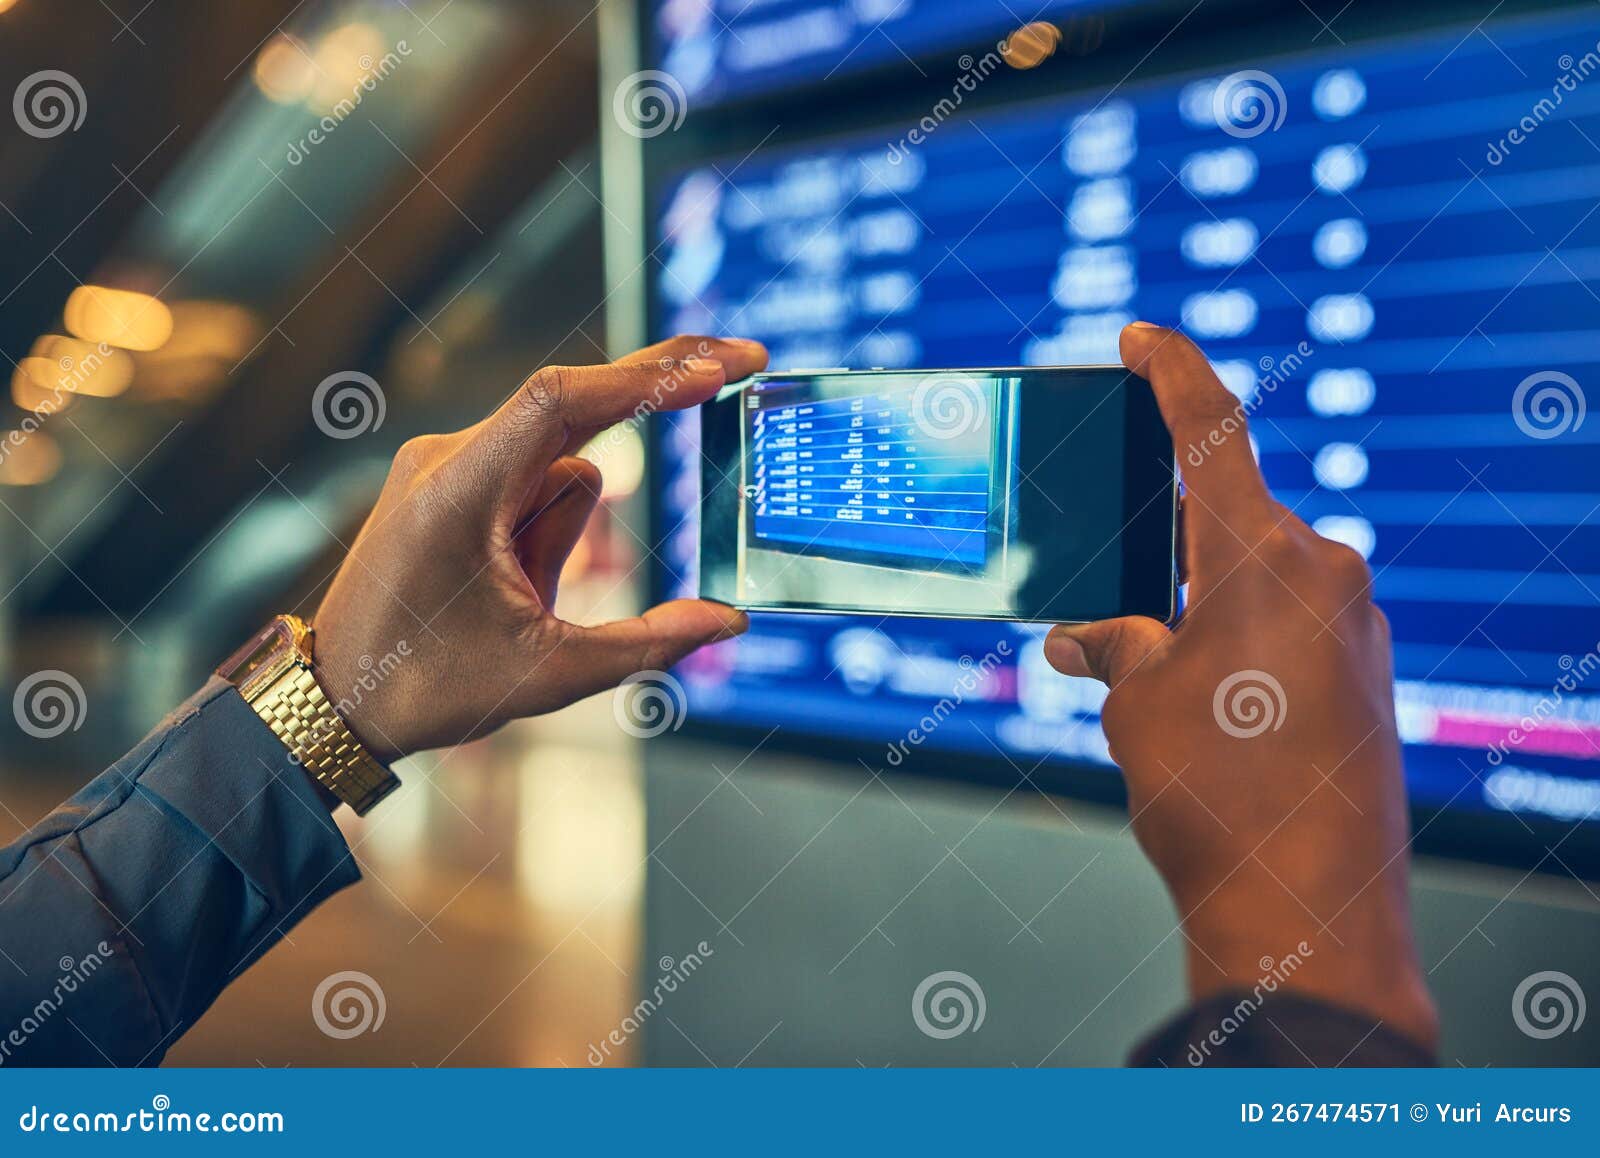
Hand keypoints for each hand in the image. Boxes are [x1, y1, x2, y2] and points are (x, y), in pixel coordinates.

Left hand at [310, 335, 768, 761]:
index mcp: (461, 492)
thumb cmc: (424, 689)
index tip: (719, 366)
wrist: (332, 703)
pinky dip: (545, 532)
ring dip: (566, 531)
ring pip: (558, 469)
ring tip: (519, 602)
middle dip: (650, 409)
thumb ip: (647, 643)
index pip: (565, 401)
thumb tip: (728, 619)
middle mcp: (448, 460)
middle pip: (573, 421)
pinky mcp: (449, 483)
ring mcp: (444, 467)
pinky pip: (530, 485)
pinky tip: (511, 589)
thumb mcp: (548, 675)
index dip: (649, 375)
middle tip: (743, 367)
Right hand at [1044, 323, 1436, 1049]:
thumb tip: (1085, 636)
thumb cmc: (1217, 795)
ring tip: (1144, 670)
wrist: (1308, 913)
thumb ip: (1113, 645)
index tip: (1141, 336)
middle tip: (1108, 574)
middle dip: (1163, 540)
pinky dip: (1235, 643)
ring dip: (1197, 605)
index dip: (1168, 372)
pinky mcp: (1365, 680)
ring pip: (1256, 581)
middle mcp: (1325, 574)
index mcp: (1264, 554)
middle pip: (1229, 519)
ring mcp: (1354, 629)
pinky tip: (1198, 705)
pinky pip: (1289, 629)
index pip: (1210, 429)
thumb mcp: (1137, 705)